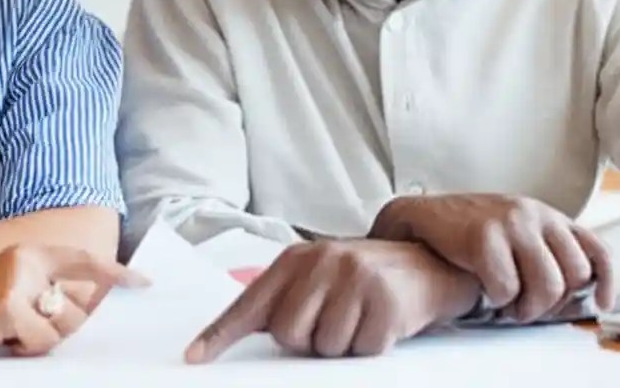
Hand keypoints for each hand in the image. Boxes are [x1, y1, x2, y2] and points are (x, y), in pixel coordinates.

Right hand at [0, 244, 146, 357]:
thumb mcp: (10, 288)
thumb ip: (44, 292)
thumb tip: (87, 316)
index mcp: (31, 253)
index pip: (83, 260)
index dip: (115, 273)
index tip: (143, 284)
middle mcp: (28, 261)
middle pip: (78, 307)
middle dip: (64, 329)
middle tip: (30, 331)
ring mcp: (18, 282)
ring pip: (62, 328)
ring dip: (42, 342)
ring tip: (10, 334)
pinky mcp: (8, 306)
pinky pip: (41, 342)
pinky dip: (25, 349)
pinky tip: (1, 340)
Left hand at [186, 239, 479, 361]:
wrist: (425, 263)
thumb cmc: (360, 279)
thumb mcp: (317, 278)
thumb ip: (284, 301)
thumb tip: (243, 336)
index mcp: (296, 260)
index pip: (250, 303)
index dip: (220, 334)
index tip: (195, 358)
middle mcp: (322, 262)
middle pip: (287, 333)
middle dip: (307, 341)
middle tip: (330, 322)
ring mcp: (355, 279)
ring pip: (325, 347)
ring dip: (342, 346)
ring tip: (357, 318)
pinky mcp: (385, 302)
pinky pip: (361, 350)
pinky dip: (370, 346)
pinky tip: (379, 322)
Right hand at [369, 194, 614, 322]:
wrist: (421, 217)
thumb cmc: (469, 231)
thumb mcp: (515, 229)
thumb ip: (543, 247)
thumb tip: (574, 290)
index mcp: (546, 214)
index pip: (593, 248)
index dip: (605, 281)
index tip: (602, 304)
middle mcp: (534, 214)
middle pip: (573, 276)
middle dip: (553, 302)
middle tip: (528, 308)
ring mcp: (510, 224)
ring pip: (547, 287)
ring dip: (528, 307)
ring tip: (509, 305)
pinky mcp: (484, 238)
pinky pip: (508, 289)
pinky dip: (498, 299)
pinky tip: (485, 289)